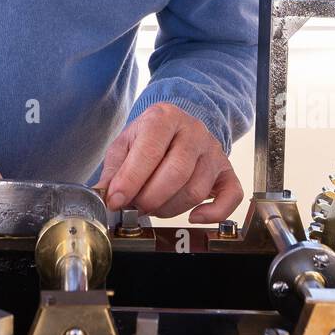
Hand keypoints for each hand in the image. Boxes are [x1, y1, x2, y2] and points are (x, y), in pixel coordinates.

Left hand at [95, 102, 241, 221]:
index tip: (116, 201)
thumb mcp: (125, 144)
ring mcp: (213, 151)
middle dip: (151, 198)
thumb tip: (103, 197)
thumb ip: (114, 170)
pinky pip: (231, 197)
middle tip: (136, 207)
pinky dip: (213, 213)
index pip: (150, 152)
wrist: (178, 127)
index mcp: (164, 118)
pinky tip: (194, 216)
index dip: (131, 181)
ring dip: (170, 209)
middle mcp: (194, 131)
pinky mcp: (227, 171)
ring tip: (154, 207)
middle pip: (176, 173)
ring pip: (196, 190)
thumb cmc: (149, 138)